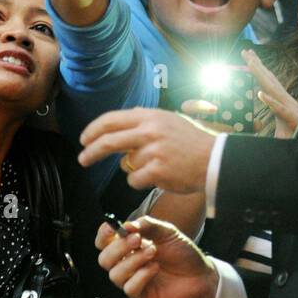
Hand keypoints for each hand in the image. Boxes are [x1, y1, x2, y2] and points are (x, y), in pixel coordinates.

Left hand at [79, 108, 214, 193]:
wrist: (215, 159)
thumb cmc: (193, 141)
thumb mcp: (170, 120)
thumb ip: (147, 119)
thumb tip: (125, 117)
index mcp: (150, 116)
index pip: (112, 119)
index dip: (94, 130)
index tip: (84, 139)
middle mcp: (149, 130)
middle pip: (109, 141)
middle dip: (91, 152)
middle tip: (83, 159)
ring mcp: (153, 151)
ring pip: (125, 165)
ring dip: (134, 169)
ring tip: (156, 167)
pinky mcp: (157, 170)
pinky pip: (134, 180)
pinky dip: (141, 181)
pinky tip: (159, 176)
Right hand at [95, 216, 218, 297]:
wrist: (202, 274)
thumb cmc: (183, 254)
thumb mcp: (167, 232)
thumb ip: (147, 225)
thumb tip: (126, 225)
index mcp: (129, 248)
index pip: (104, 243)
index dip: (103, 235)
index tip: (111, 228)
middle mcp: (128, 266)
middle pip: (104, 259)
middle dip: (118, 247)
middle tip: (138, 240)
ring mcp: (133, 283)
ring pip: (115, 274)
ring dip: (133, 260)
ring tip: (153, 252)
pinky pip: (129, 289)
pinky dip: (141, 275)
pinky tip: (156, 268)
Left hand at [242, 47, 297, 137]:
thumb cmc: (295, 134)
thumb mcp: (277, 129)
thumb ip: (268, 126)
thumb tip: (254, 124)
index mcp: (280, 101)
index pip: (267, 82)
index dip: (258, 69)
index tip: (249, 56)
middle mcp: (284, 101)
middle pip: (268, 80)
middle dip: (257, 64)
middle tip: (246, 50)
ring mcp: (288, 109)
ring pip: (273, 90)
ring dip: (262, 77)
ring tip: (251, 64)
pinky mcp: (291, 120)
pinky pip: (279, 110)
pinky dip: (271, 102)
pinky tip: (261, 94)